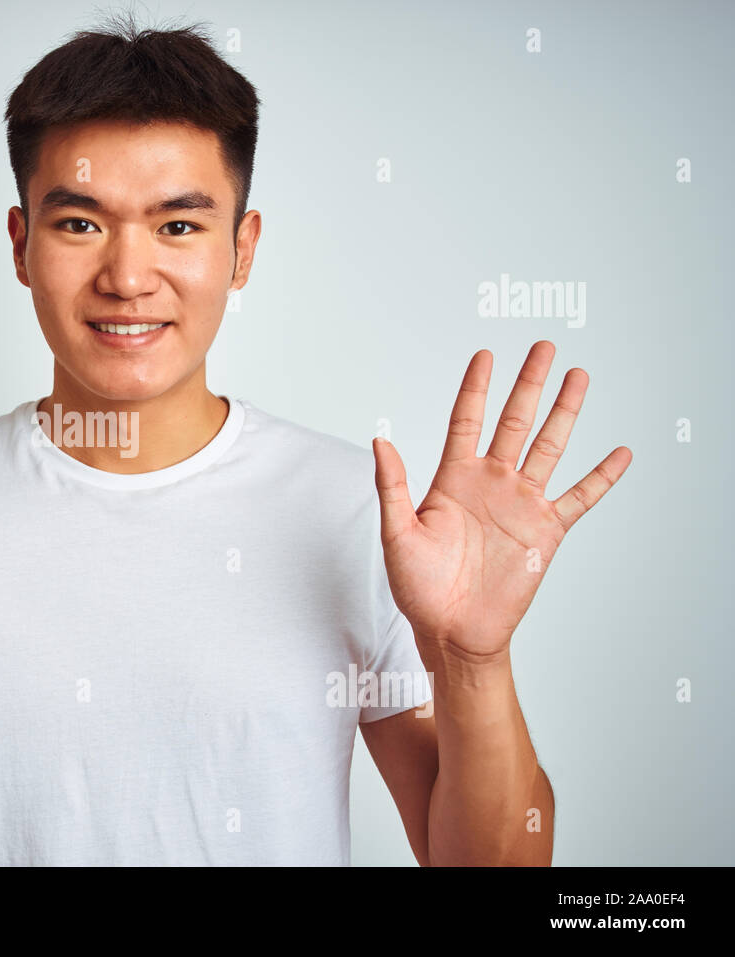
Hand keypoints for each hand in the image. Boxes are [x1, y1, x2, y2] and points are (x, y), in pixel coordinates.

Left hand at [372, 340, 630, 659]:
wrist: (452, 631)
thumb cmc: (418, 587)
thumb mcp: (396, 533)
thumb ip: (392, 486)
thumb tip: (379, 439)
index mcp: (452, 479)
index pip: (466, 420)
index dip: (476, 388)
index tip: (486, 354)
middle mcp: (490, 484)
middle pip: (514, 421)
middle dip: (529, 384)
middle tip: (544, 347)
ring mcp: (521, 504)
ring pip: (548, 447)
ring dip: (564, 412)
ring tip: (579, 376)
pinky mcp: (546, 531)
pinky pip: (580, 498)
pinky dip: (601, 476)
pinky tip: (620, 452)